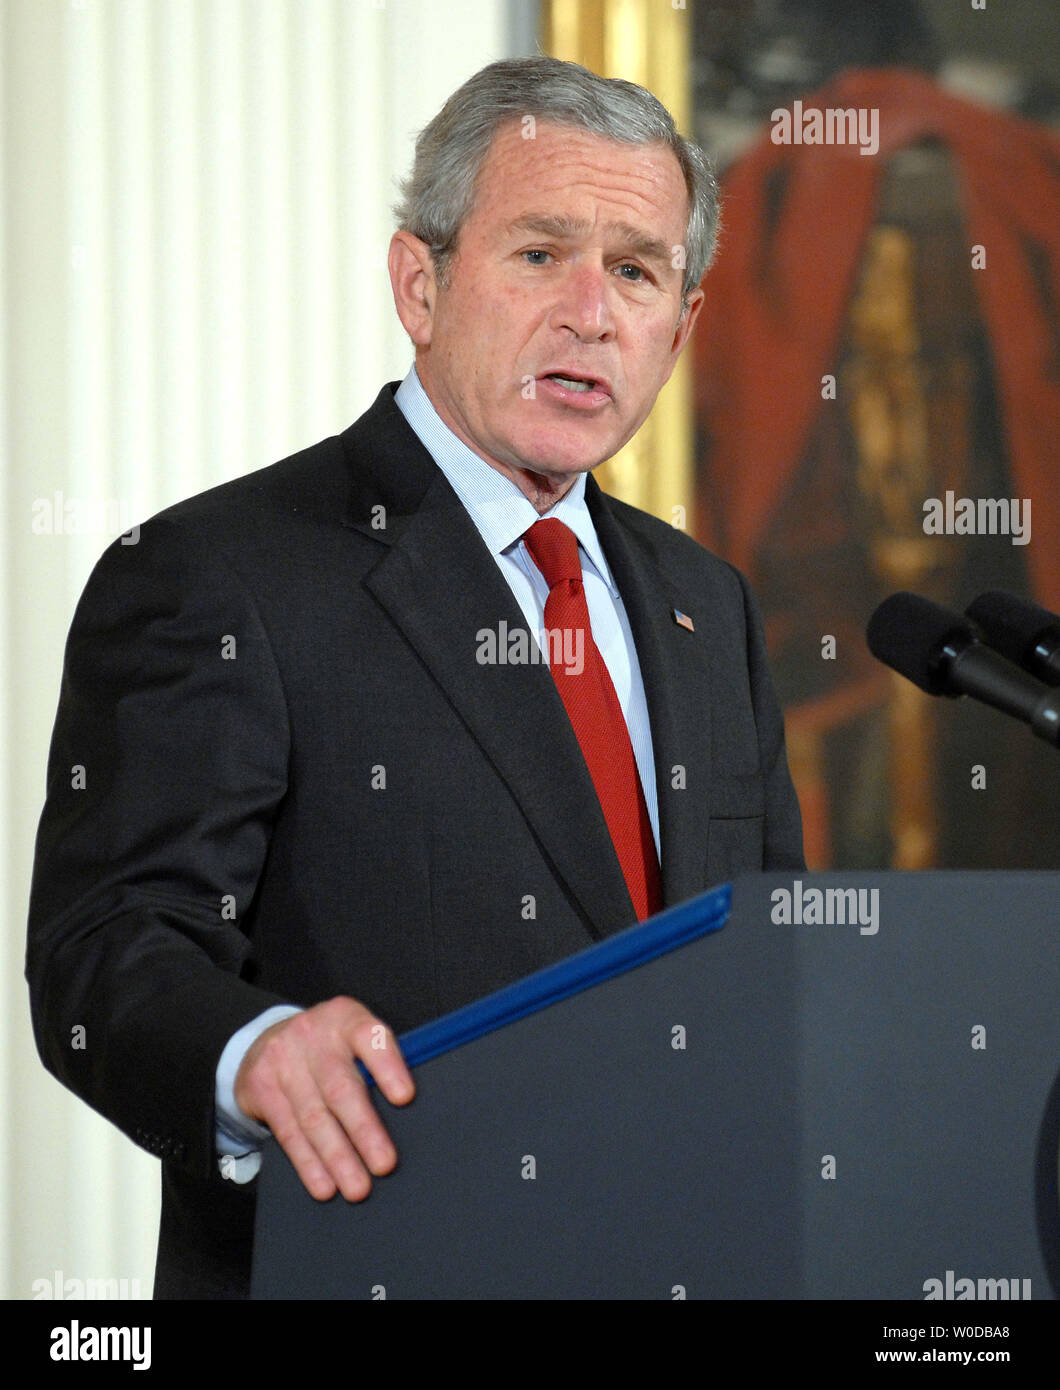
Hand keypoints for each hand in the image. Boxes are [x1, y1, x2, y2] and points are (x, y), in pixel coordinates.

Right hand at [233, 996, 414, 1200]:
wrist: (269, 1040)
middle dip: (364, 1130)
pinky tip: (325, 1185)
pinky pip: (288, 1132)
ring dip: (338, 1158)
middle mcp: (312, 1034)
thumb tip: (408, 1111)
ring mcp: (282, 1059)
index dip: (388, 1067)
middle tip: (384, 1164)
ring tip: (358, 1187)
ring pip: (314, 1117)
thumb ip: (375, 1062)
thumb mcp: (351, 1038)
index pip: (370, 1037)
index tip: (405, 1097)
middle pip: (340, 1087)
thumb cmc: (330, 1047)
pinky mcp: (260, 1087)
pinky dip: (309, 1163)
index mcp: (346, 1018)